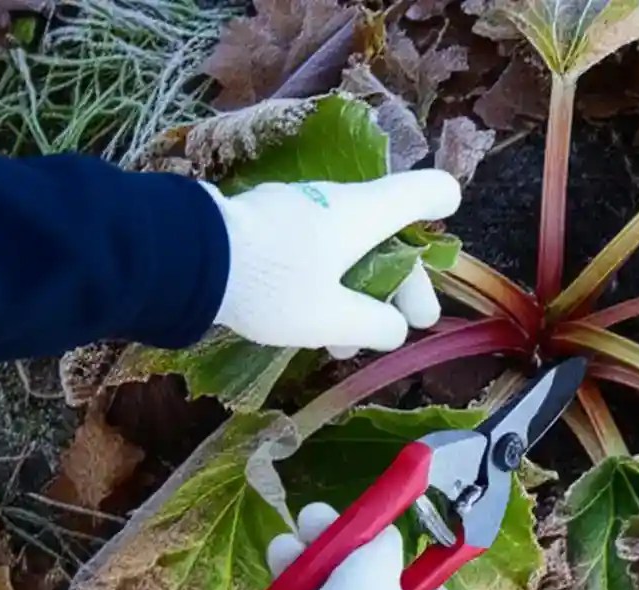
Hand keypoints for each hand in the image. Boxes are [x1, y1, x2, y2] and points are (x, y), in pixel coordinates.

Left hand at [200, 171, 460, 354]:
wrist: (187, 259)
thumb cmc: (273, 284)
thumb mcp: (331, 319)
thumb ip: (374, 325)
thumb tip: (396, 329)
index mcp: (362, 215)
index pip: (418, 194)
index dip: (440, 203)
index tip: (450, 213)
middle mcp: (336, 204)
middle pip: (385, 235)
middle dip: (403, 284)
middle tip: (416, 322)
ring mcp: (298, 211)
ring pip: (347, 249)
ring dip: (360, 294)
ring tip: (348, 347)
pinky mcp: (266, 226)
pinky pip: (313, 252)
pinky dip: (326, 284)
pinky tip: (312, 326)